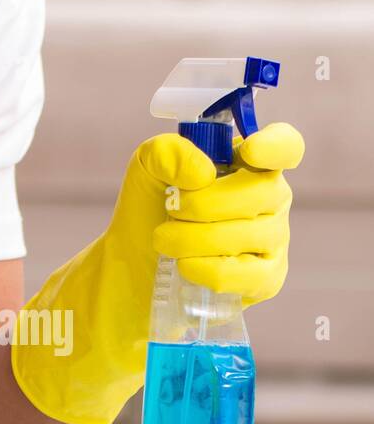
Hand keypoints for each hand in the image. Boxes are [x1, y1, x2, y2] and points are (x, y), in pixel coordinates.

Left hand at [155, 121, 302, 302]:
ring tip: (166, 239)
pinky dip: (205, 269)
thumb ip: (168, 153)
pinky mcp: (268, 277)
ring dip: (193, 238)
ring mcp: (275, 237)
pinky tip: (184, 264)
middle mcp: (271, 196)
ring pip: (248, 235)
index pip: (286, 146)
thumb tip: (203, 173)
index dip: (275, 146)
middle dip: (203, 204)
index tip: (248, 152)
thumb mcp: (147, 167)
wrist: (137, 258)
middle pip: (262, 192)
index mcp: (248, 161)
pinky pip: (247, 274)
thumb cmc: (152, 205)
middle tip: (170, 210)